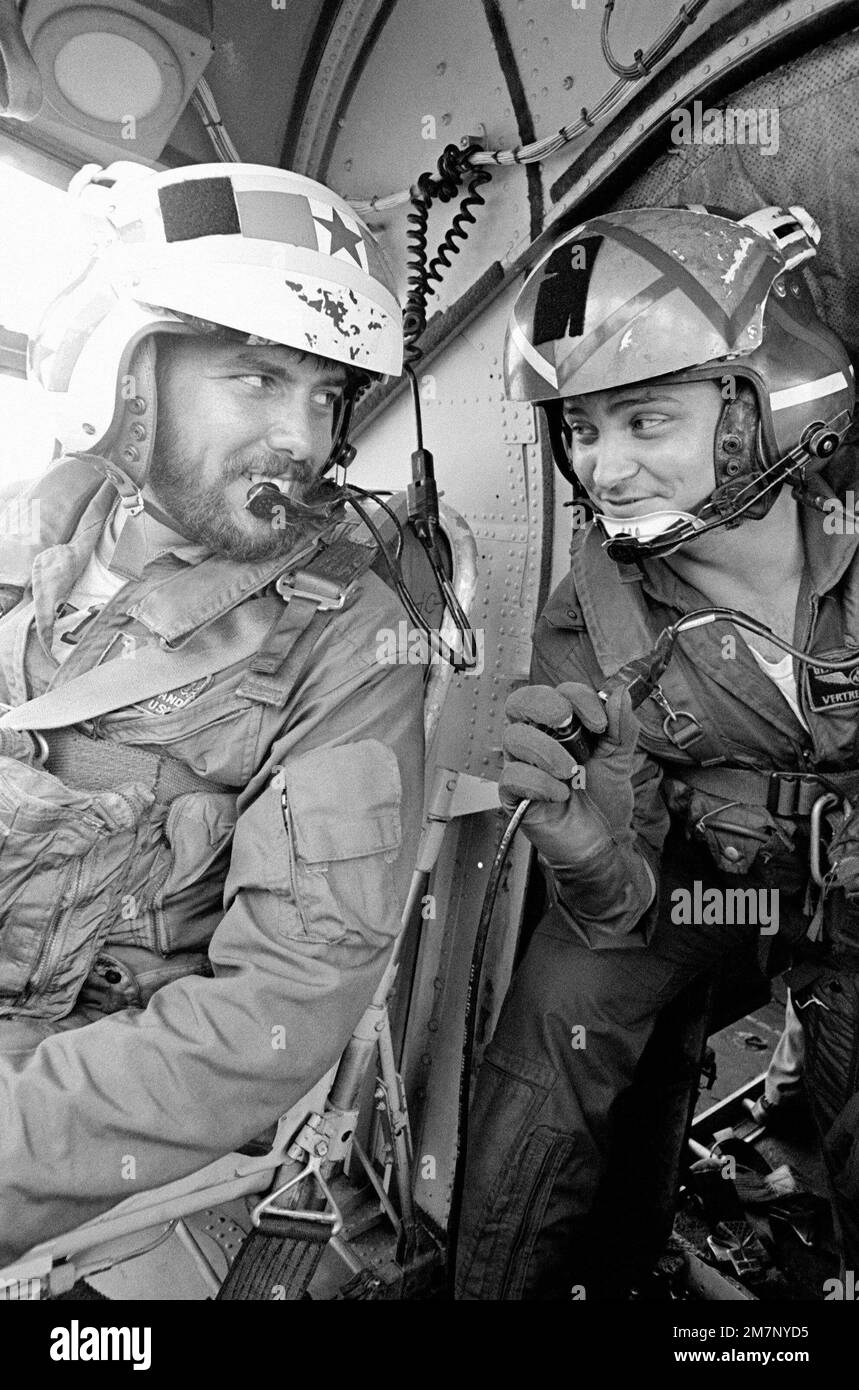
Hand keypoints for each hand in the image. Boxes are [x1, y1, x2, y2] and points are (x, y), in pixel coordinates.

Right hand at [500, 680, 639, 865]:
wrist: (602, 841)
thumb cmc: (603, 798)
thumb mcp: (620, 758)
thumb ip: (621, 726)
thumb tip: (619, 694)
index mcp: (559, 726)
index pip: (556, 692)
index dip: (578, 698)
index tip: (600, 723)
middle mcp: (536, 739)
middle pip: (519, 702)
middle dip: (546, 706)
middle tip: (569, 725)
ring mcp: (522, 765)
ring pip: (514, 737)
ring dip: (547, 750)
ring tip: (571, 772)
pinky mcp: (514, 795)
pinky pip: (511, 777)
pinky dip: (539, 783)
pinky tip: (560, 795)